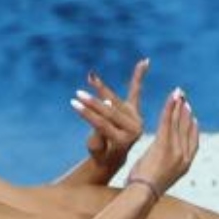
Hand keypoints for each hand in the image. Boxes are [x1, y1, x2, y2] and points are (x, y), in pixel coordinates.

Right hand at [71, 58, 148, 178]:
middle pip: (110, 112)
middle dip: (92, 102)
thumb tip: (106, 103)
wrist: (113, 157)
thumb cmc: (100, 153)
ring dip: (102, 88)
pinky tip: (145, 61)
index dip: (88, 114)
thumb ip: (100, 129)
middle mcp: (135, 129)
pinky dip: (138, 76)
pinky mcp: (135, 110)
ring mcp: (137, 118)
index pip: (103, 125)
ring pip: (115, 100)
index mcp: (125, 142)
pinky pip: (135, 91)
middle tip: (77, 93)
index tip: (74, 104)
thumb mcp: (95, 147)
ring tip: (90, 76)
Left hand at [130, 88, 198, 196]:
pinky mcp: (164, 144)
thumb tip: (160, 161)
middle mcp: (185, 157)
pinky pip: (168, 120)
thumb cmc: (145, 190)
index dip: (193, 128)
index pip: (193, 142)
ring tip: (179, 93)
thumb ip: (165, 166)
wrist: (143, 194)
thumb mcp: (160, 178)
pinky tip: (172, 97)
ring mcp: (176, 150)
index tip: (193, 117)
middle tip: (185, 100)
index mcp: (186, 165)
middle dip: (186, 112)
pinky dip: (170, 107)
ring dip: (178, 106)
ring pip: (178, 123)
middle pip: (186, 129)